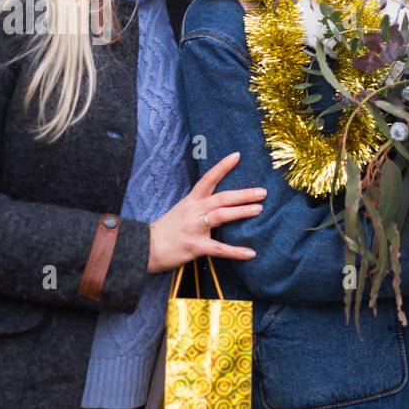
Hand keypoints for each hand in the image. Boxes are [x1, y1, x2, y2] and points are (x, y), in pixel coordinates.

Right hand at [147, 151, 266, 272]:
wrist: (145, 247)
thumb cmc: (167, 230)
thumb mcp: (182, 211)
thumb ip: (200, 206)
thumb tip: (223, 203)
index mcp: (191, 201)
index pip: (208, 179)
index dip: (222, 167)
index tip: (237, 156)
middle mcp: (194, 211)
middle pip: (221, 197)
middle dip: (243, 194)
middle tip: (263, 192)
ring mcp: (195, 228)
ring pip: (221, 216)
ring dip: (241, 212)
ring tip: (259, 210)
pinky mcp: (195, 246)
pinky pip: (219, 248)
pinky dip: (236, 251)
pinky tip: (251, 253)